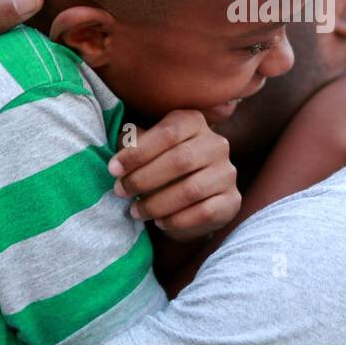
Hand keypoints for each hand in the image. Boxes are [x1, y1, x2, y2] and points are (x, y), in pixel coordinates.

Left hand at [107, 110, 241, 241]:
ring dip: (156, 203)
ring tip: (136, 211)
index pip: (168, 132)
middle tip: (120, 191)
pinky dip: (176, 220)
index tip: (113, 169)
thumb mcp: (146, 149)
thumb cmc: (162, 168)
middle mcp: (216, 144)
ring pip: (190, 189)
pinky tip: (159, 222)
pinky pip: (203, 212)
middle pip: (180, 160)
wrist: (192, 201)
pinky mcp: (231, 200)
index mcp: (194, 122)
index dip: (138, 151)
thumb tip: (123, 142)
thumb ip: (134, 141)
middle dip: (143, 178)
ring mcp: (227, 173)